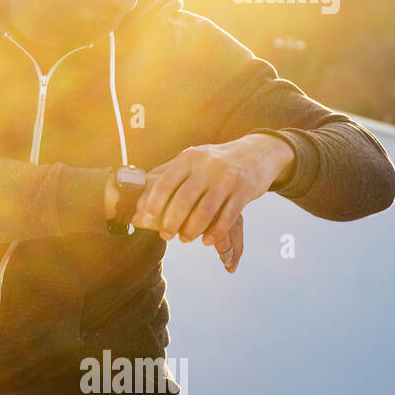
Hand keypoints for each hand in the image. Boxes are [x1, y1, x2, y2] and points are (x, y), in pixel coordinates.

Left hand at [131, 136, 285, 257]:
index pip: (166, 182)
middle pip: (184, 199)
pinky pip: (227, 216)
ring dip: (192, 230)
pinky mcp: (244, 191)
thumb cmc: (215, 161)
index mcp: (189, 158)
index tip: (145, 220)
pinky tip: (206, 241)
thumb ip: (167, 172)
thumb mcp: (191, 159)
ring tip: (185, 239)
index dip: (153, 203)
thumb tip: (139, 191)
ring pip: (205, 211)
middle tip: (166, 235)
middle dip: (171, 221)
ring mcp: (227, 178)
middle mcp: (207, 166)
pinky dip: (215, 232)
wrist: (256, 153)